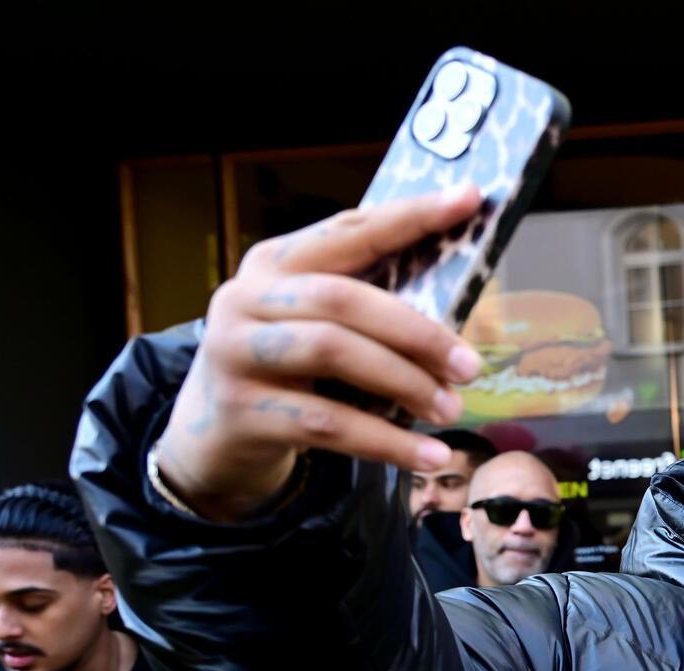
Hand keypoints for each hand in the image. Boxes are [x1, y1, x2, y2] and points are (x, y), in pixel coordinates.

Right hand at [154, 186, 486, 520]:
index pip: (350, 229)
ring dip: (404, 383)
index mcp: (274, 262)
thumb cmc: (288, 366)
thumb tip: (460, 293)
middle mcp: (245, 297)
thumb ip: (366, 300)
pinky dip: (386, 443)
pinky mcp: (244, 411)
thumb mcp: (314, 322)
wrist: (215, 431)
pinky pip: (328, 425)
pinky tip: (428, 457)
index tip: (467, 200)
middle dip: (415, 331)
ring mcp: (236, 353)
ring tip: (450, 409)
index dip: (408, 217)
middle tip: (468, 366)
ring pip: (332, 353)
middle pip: (341, 298)